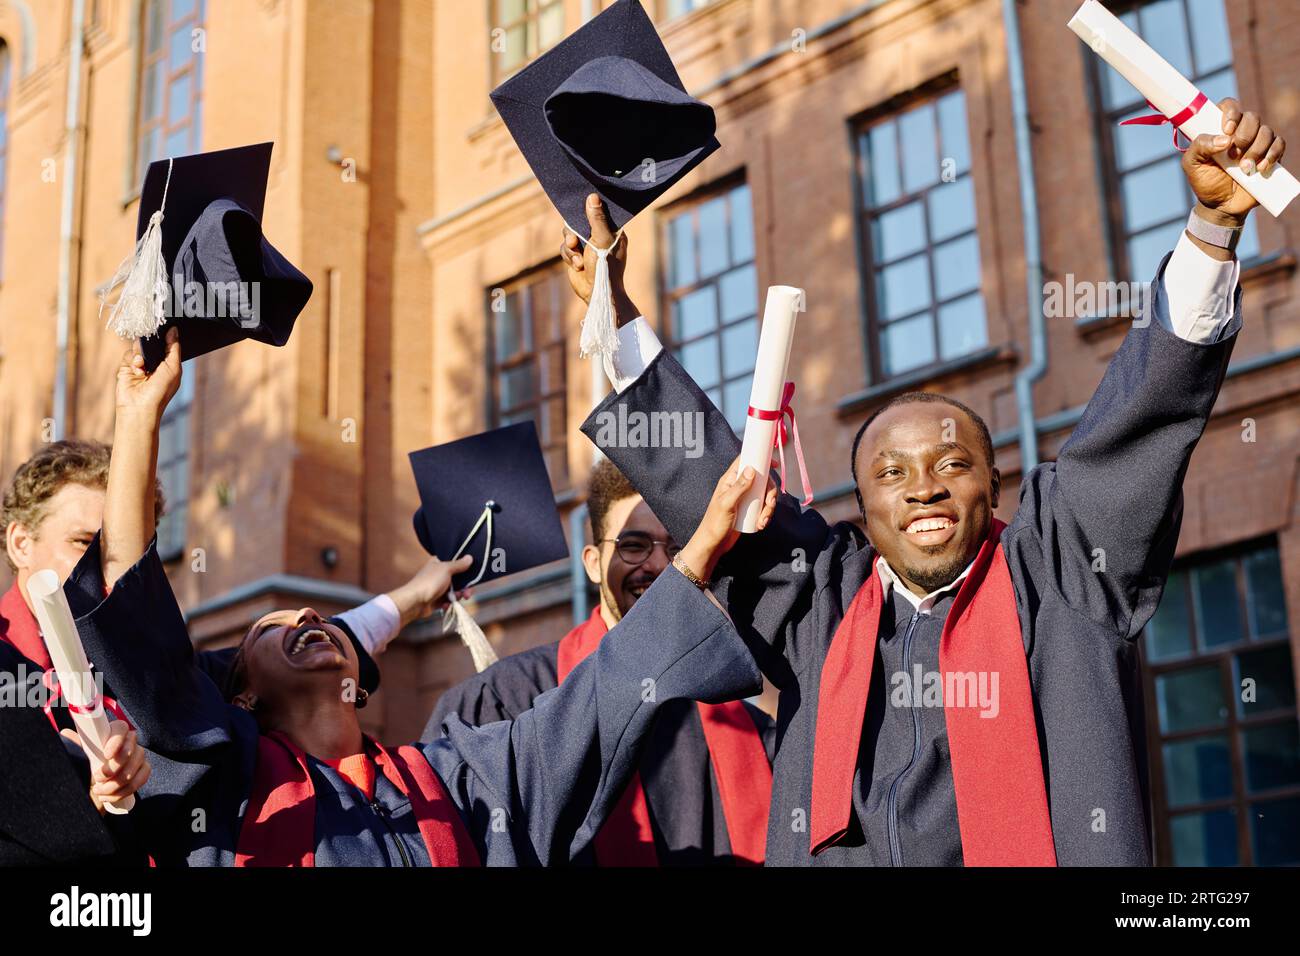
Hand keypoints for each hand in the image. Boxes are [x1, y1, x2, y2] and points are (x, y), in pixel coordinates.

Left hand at [62, 720, 149, 815]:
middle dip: (115, 768)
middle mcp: (128, 742)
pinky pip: (141, 779)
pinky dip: (125, 790)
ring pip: (136, 766)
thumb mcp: (75, 757)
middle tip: (98, 778)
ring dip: (117, 783)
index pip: (121, 728)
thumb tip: (66, 734)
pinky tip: (110, 796)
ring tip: (99, 790)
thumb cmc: (82, 769)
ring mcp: (138, 756)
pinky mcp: (143, 770)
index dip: (116, 741)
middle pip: (130, 750)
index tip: (106, 755)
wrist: (90, 789)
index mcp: (111, 733)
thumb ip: (73, 745)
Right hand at [115, 328, 181, 420]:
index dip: (166, 336)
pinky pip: (129, 354)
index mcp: (169, 363)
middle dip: (151, 343)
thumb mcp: (173, 367)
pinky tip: (137, 370)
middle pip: (151, 343)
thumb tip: (174, 330)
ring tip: (144, 366)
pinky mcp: (127, 367)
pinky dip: (133, 360)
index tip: (165, 326)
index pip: (167, 344)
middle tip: (152, 346)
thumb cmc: (161, 390)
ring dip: (141, 354)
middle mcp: (155, 363)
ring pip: (139, 346)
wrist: (140, 406)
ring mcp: (141, 365)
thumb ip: (173, 348)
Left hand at [388, 555, 473, 627]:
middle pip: (459, 579)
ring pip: (455, 591)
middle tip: (468, 593)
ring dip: (458, 596)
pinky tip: (445, 605)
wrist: (415, 602)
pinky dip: (449, 603)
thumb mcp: (446, 569)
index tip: (472, 574)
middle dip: (465, 587)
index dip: (465, 569)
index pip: (456, 563)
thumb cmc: (429, 582)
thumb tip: (470, 557)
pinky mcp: (437, 599)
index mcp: (439, 563)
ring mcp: (438, 588)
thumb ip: (459, 564)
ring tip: (456, 599)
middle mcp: (439, 574)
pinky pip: (449, 601)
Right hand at [559, 194, 640, 324]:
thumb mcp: (601, 239)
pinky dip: (569, 256)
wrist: (597, 293)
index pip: (600, 212)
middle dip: (574, 231)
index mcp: (612, 231)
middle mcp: (600, 237)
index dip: (589, 208)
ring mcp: (587, 247)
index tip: (579, 203)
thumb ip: (596, 219)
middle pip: (579, 222)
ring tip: (577, 257)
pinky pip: (565, 248)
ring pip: (569, 235)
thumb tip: (592, 196)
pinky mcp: (576, 256)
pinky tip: (577, 266)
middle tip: (574, 239)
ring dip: (571, 246)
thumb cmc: (606, 266)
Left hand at [677, 456, 777, 583]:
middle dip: (769, 492)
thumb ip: (739, 486)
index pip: (745, 461)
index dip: (760, 458)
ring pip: (765, 495)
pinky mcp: (750, 510)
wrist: (714, 544)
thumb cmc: (715, 523)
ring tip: (763, 520)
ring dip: (769, 508)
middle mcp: (739, 487)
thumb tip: (751, 469)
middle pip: (762, 480)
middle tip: (769, 504)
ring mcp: (745, 499)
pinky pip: (764, 507)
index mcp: (730, 480)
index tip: (773, 463)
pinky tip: (761, 524)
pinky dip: (766, 515)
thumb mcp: (727, 503)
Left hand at [1184, 98, 1285, 222]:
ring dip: (1256, 149)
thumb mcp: (1192, 165)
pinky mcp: (1271, 154)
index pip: (1230, 105)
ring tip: (1244, 168)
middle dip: (1244, 136)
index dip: (1232, 113)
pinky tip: (1261, 168)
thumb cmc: (1204, 181)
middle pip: (1252, 117)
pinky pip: (1279, 144)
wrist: (1221, 205)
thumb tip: (1225, 139)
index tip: (1227, 130)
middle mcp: (1241, 131)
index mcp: (1220, 128)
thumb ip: (1200, 146)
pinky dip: (1272, 154)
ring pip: (1266, 131)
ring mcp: (1257, 142)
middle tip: (1233, 156)